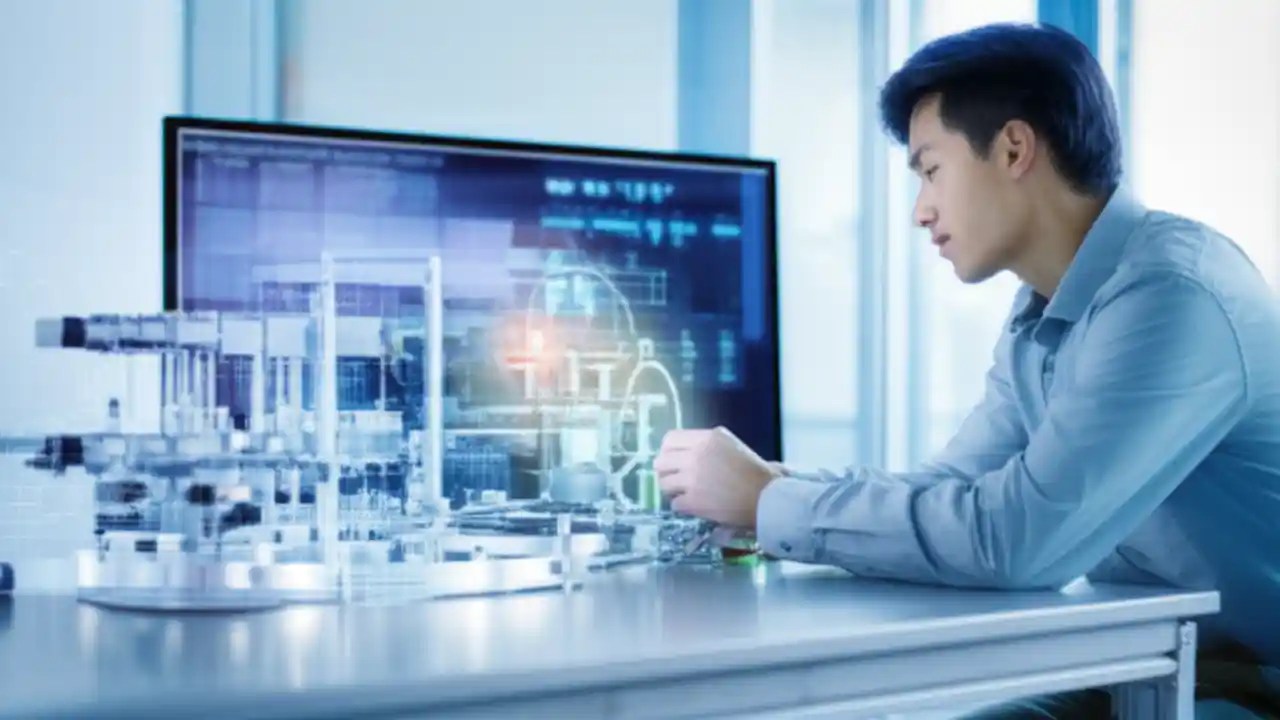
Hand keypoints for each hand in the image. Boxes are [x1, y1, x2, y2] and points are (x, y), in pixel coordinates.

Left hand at [653, 427, 780, 528]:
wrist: (767, 498)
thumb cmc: (755, 473)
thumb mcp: (732, 447)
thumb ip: (708, 446)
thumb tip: (683, 454)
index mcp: (708, 438)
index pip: (670, 439)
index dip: (667, 451)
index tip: (671, 460)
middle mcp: (697, 455)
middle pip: (661, 461)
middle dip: (666, 472)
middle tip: (675, 480)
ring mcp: (693, 478)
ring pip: (664, 483)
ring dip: (672, 491)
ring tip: (684, 494)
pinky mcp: (694, 501)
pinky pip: (674, 504)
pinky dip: (682, 507)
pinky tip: (694, 506)